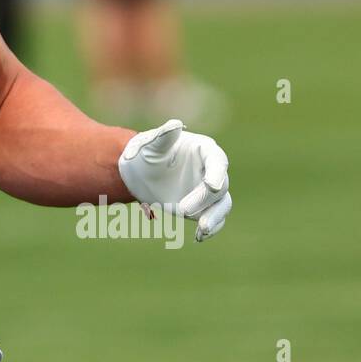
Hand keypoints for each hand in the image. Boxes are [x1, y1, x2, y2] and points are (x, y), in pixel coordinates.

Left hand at [117, 119, 231, 241]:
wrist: (138, 173)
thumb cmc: (145, 153)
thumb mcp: (150, 144)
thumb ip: (163, 135)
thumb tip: (176, 124)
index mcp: (204, 150)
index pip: (218, 162)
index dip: (216, 173)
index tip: (210, 186)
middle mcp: (211, 170)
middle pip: (219, 186)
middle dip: (204, 199)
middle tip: (182, 209)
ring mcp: (208, 191)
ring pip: (222, 205)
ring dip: (215, 218)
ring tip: (202, 230)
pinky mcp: (203, 207)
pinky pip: (213, 219)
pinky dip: (210, 229)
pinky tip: (199, 237)